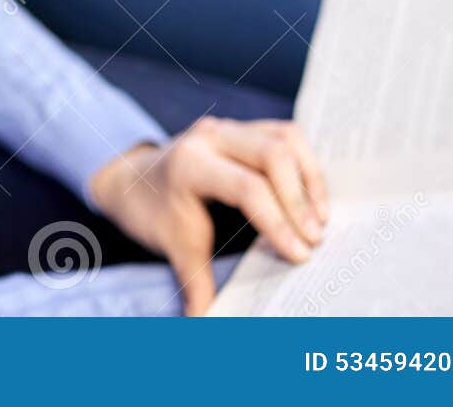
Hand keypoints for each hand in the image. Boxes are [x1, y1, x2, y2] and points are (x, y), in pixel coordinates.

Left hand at [89, 117, 328, 314]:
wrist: (132, 180)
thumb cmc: (155, 213)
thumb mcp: (173, 247)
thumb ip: (195, 285)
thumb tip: (205, 325)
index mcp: (189, 164)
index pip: (246, 187)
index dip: (277, 222)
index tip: (299, 255)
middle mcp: (211, 137)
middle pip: (272, 154)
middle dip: (299, 200)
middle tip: (314, 239)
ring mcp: (229, 127)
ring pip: (284, 139)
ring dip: (309, 179)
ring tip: (320, 220)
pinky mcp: (244, 127)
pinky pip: (285, 135)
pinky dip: (305, 163)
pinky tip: (313, 197)